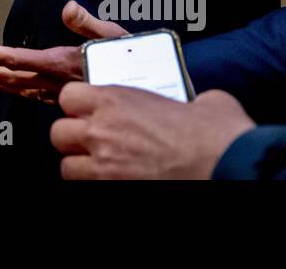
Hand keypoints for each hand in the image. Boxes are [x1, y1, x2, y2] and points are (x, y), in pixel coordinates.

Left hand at [0, 0, 127, 103]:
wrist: (147, 92)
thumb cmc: (130, 60)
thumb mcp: (113, 35)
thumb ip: (88, 23)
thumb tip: (68, 8)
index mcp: (61, 63)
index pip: (19, 59)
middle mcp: (56, 81)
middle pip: (14, 79)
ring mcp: (60, 93)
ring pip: (22, 90)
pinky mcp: (66, 99)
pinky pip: (35, 96)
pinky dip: (18, 91)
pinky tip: (15, 89)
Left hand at [50, 84, 254, 179]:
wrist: (226, 165)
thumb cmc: (216, 135)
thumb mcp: (202, 100)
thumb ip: (184, 97)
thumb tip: (198, 103)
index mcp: (116, 100)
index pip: (69, 96)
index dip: (78, 104)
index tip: (90, 110)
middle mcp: (102, 131)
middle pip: (59, 132)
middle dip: (74, 137)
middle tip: (94, 140)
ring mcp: (105, 165)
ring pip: (67, 167)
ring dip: (81, 165)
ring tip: (101, 166)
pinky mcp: (113, 189)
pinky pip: (85, 189)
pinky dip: (95, 185)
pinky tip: (114, 180)